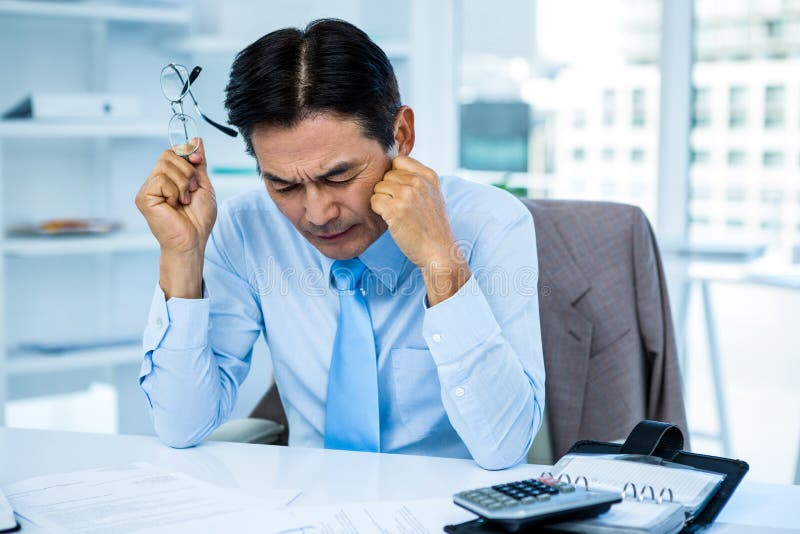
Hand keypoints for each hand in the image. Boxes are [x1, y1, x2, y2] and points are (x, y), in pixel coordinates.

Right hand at [135, 139, 216, 297]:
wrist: (193, 240)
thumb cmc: (198, 219)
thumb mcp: (202, 185)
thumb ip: (198, 163)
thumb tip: (196, 140)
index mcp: (168, 178)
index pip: (172, 152)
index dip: (187, 153)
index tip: (198, 161)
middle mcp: (155, 181)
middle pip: (168, 154)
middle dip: (187, 171)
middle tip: (191, 190)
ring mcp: (148, 188)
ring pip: (166, 166)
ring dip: (183, 184)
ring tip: (184, 201)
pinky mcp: (143, 196)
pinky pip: (161, 179)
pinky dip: (174, 192)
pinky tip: (174, 205)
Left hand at [371, 156, 469, 305]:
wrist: (440, 251)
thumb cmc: (433, 227)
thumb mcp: (434, 196)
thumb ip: (418, 180)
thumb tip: (393, 169)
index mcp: (429, 176)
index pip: (399, 161)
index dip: (394, 176)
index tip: (400, 191)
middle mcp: (418, 181)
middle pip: (387, 175)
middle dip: (388, 190)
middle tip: (399, 207)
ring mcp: (407, 194)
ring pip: (378, 187)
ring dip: (382, 200)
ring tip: (396, 214)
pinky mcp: (395, 209)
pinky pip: (374, 200)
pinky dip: (377, 211)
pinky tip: (390, 220)